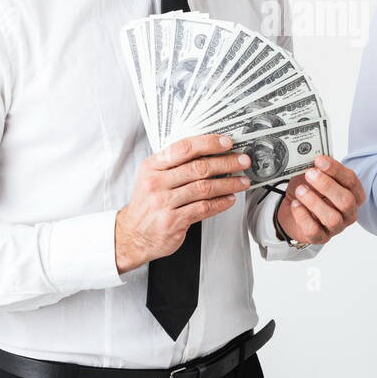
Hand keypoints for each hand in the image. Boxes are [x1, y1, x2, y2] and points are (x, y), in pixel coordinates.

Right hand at [115, 134, 251, 272]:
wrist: (133, 235)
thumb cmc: (148, 203)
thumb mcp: (152, 177)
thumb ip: (174, 164)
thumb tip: (209, 151)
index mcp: (152, 166)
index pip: (183, 148)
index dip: (208, 143)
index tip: (227, 142)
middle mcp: (156, 182)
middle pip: (198, 168)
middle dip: (226, 162)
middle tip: (243, 161)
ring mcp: (163, 203)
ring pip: (204, 188)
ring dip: (228, 184)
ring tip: (242, 181)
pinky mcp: (172, 221)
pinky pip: (203, 208)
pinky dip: (220, 203)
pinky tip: (230, 199)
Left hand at [275, 154, 365, 244]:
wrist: (294, 208)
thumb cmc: (310, 190)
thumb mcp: (314, 175)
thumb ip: (318, 168)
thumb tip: (312, 158)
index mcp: (353, 193)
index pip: (351, 181)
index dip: (336, 170)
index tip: (319, 160)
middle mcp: (348, 212)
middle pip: (346, 201)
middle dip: (327, 186)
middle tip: (310, 174)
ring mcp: (336, 227)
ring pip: (332, 218)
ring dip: (315, 202)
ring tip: (300, 190)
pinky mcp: (320, 237)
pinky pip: (314, 230)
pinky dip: (303, 216)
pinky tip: (295, 205)